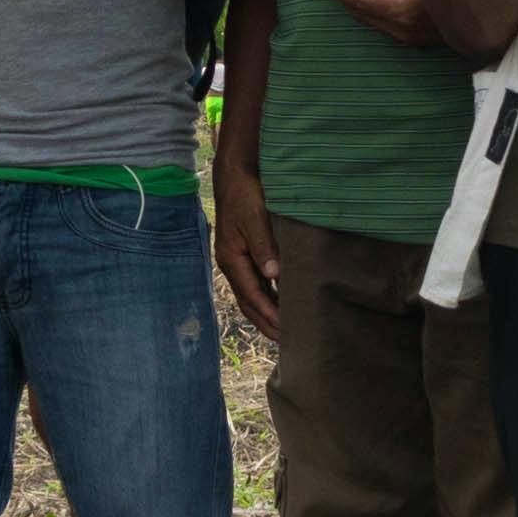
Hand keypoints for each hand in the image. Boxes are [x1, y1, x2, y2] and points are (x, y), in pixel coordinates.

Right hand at [215, 152, 280, 333]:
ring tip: (284, 328)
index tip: (285, 330)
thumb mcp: (254, 219)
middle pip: (248, 302)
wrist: (235, 175)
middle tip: (286, 340)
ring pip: (251, 295)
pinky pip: (255, 283)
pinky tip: (280, 301)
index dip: (268, 315)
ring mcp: (236, 260)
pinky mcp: (244, 254)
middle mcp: (231, 264)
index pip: (252, 296)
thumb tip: (274, 275)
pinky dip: (267, 297)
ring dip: (266, 313)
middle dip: (265, 322)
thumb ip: (264, 247)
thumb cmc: (244, 194)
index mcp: (231, 259)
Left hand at [321, 0, 441, 49]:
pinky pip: (388, 27)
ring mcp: (410, 38)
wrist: (485, 11)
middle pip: (365, 16)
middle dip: (348, 2)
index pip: (364, 1)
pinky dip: (375, 16)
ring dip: (360, 10)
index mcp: (402, 11)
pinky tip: (372, 7)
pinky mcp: (418, 40)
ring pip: (376, 24)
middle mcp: (403, 29)